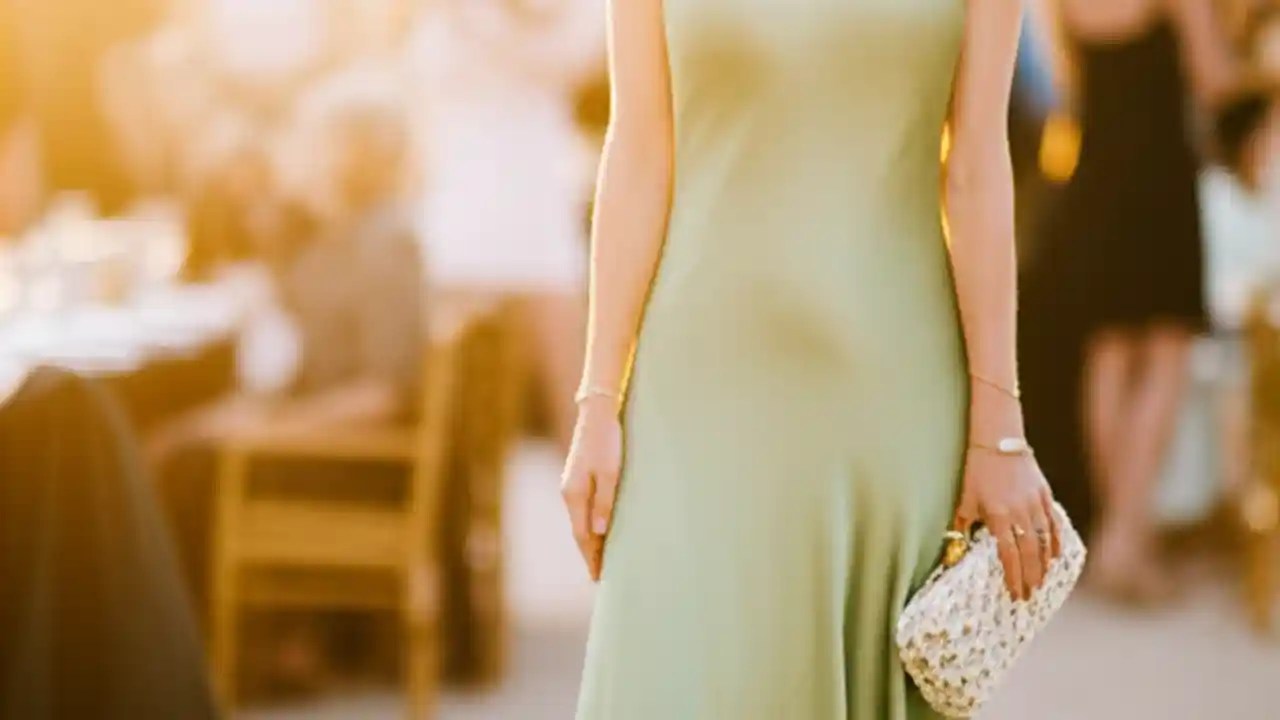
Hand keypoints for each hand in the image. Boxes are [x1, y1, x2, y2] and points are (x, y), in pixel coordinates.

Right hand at [560, 399, 622, 581]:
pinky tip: (597, 531)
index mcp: (574, 494)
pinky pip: (582, 511)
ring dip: (589, 542)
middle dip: (588, 554)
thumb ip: (605, 502)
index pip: (582, 536)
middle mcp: (568, 493)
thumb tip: (599, 532)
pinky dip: (589, 526)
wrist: (597, 414)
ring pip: (579, 522)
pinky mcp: (577, 479)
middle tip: (599, 577)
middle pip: (578, 532)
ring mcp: (571, 486)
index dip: (591, 558)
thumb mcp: (611, 473)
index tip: (598, 578)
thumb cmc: (607, 442)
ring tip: (600, 560)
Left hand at [954, 450, 1061, 600]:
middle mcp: (1020, 512)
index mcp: (998, 515)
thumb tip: (955, 551)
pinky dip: (1055, 541)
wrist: (997, 440)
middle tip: (1028, 595)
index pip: (1009, 554)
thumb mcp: (964, 499)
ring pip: (1044, 540)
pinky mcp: (1045, 494)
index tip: (1014, 593)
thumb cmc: (976, 471)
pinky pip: (1053, 523)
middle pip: (1029, 553)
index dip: (1013, 577)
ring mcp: (1035, 503)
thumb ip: (962, 526)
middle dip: (1029, 577)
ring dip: (1043, 564)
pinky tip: (1055, 556)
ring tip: (1040, 581)